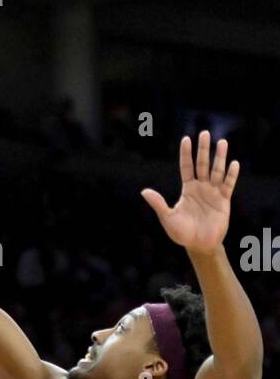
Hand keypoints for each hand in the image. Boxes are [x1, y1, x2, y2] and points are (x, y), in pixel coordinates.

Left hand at [141, 132, 238, 254]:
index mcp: (188, 189)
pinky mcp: (224, 201)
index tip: (186, 138)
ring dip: (219, 157)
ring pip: (216, 171)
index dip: (186, 154)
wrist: (199, 245)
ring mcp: (213, 193)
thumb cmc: (182, 233)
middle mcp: (201, 187)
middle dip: (203, 149)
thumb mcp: (168, 217)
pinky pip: (228, 185)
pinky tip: (233, 163)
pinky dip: (231, 175)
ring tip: (222, 142)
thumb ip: (158, 204)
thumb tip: (144, 191)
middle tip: (205, 133)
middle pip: (203, 164)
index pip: (186, 167)